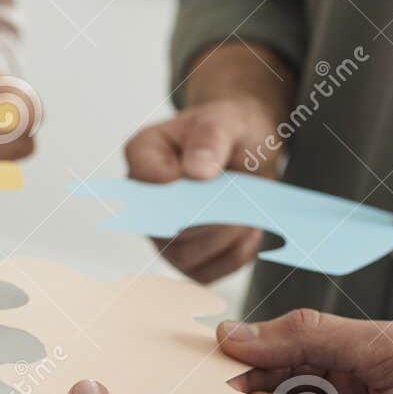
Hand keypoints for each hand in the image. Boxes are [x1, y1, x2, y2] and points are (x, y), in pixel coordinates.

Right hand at [123, 96, 283, 282]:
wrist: (247, 151)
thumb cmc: (231, 131)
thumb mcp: (228, 120)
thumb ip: (211, 138)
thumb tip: (197, 172)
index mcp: (144, 153)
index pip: (144, 175)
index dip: (175, 181)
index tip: (206, 173)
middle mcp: (144, 199)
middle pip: (166, 224)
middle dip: (212, 216)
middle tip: (243, 197)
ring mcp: (161, 233)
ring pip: (186, 255)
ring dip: (226, 238)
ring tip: (248, 215)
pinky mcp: (185, 257)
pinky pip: (205, 273)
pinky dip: (234, 256)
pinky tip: (249, 232)